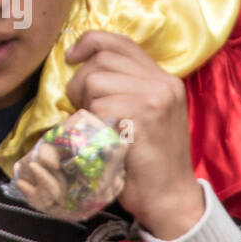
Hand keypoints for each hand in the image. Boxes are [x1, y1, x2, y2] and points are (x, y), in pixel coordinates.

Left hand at [64, 31, 203, 238]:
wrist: (170, 199)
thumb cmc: (149, 163)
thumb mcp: (146, 117)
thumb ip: (126, 90)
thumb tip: (83, 71)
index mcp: (164, 79)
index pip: (121, 43)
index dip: (90, 42)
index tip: (70, 57)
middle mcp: (163, 83)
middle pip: (102, 60)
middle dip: (81, 83)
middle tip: (84, 110)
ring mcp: (155, 99)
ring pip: (96, 81)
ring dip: (84, 104)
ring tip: (96, 127)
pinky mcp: (142, 118)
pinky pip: (98, 106)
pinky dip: (90, 122)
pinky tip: (101, 139)